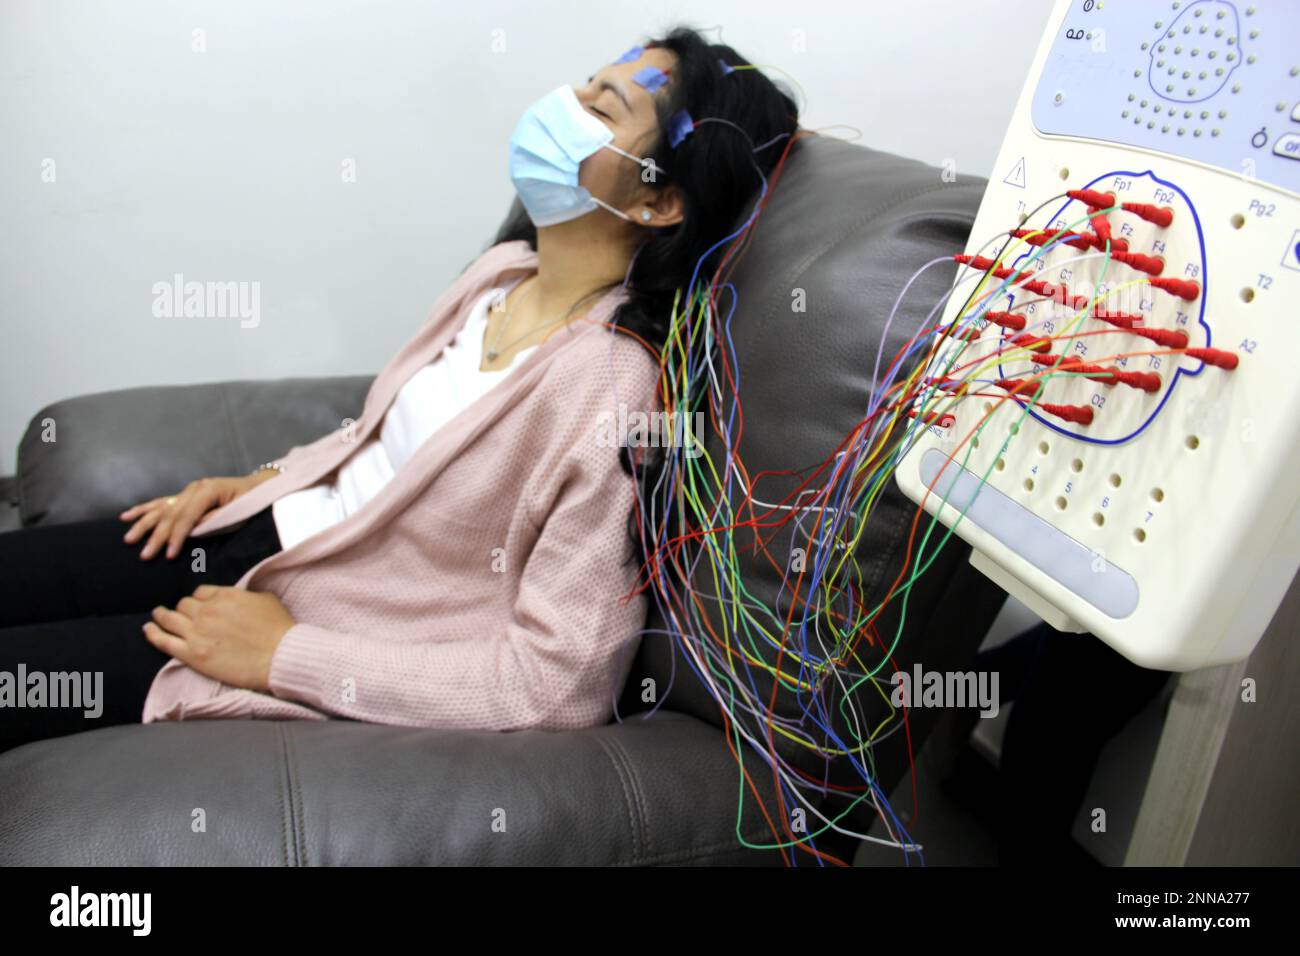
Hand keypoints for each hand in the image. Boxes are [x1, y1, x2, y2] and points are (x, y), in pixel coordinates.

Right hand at [119, 472, 276, 559]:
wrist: (256, 486)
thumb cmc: (251, 501)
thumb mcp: (239, 511)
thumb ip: (215, 519)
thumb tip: (193, 530)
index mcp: (208, 490)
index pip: (187, 516)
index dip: (177, 536)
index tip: (169, 555)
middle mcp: (194, 488)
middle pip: (171, 514)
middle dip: (157, 536)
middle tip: (145, 555)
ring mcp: (187, 490)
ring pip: (161, 509)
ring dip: (143, 525)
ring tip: (129, 539)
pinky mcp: (183, 495)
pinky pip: (160, 502)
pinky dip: (142, 510)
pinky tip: (126, 516)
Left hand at [143, 585, 295, 690]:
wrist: (280, 655)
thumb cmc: (278, 629)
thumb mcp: (265, 599)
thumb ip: (245, 595)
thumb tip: (238, 596)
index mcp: (224, 595)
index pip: (200, 592)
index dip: (199, 599)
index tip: (200, 605)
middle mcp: (207, 610)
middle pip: (184, 605)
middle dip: (183, 609)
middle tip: (183, 615)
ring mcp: (197, 632)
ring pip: (170, 619)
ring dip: (161, 616)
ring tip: (157, 616)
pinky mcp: (192, 654)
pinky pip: (164, 641)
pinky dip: (153, 634)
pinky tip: (148, 629)